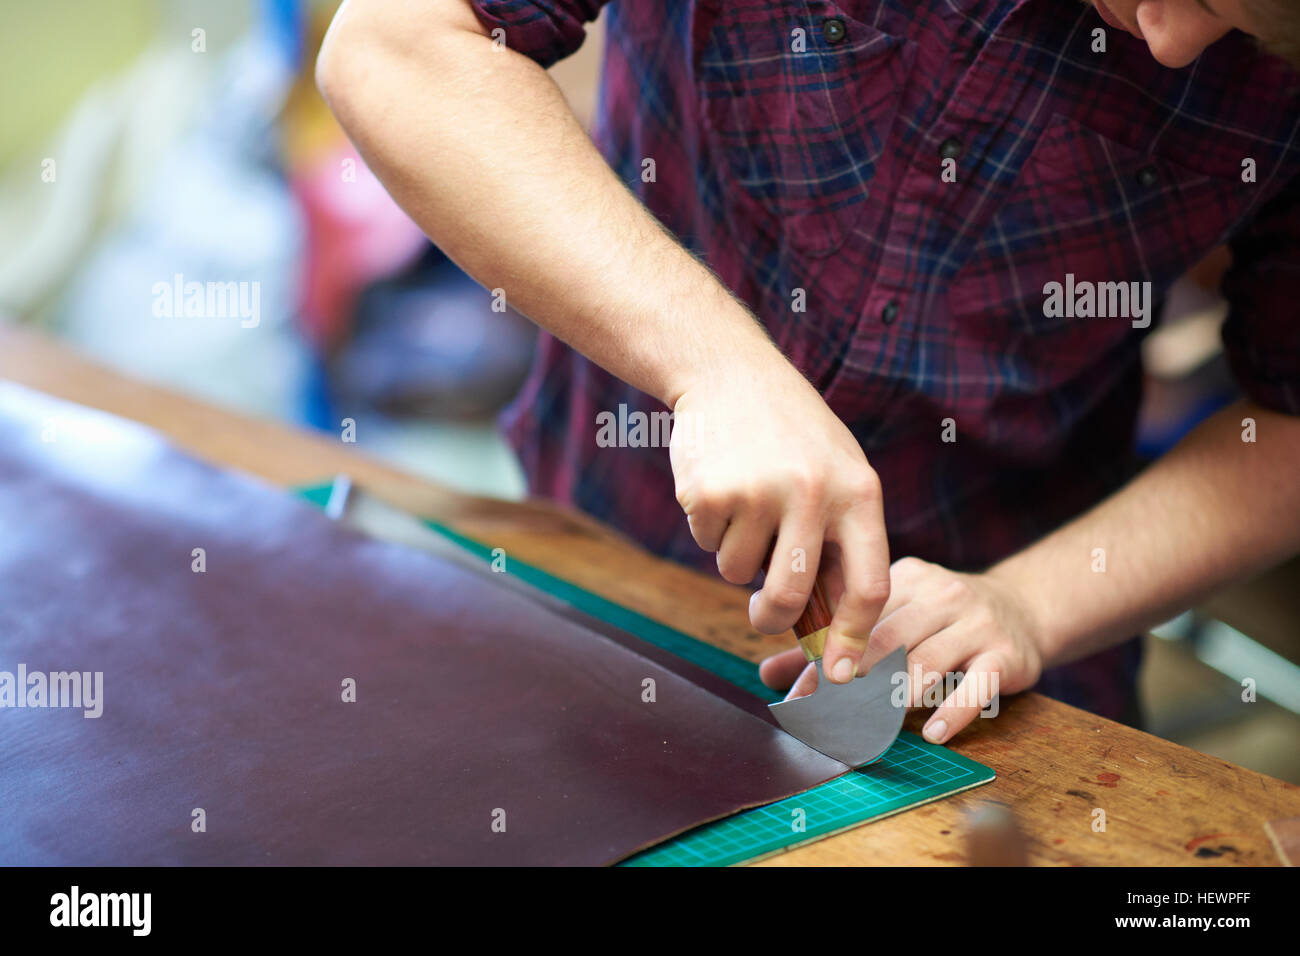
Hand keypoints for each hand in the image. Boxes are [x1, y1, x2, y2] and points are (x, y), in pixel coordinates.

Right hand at [670, 357, 890, 682]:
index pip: (868, 585)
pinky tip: (721, 484)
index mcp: (858, 492)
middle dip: (771, 620)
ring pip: (738, 573)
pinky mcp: (709, 492)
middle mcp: (811, 493)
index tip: (841, 673)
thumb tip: (830, 628)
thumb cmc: (793, 435)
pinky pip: (706, 545)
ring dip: (735, 554)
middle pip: (790, 595)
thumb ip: (840, 540)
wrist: (730, 372)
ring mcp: (758, 492)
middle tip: (761, 619)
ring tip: (745, 501)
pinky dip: (708, 528)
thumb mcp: (837, 473)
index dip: (855, 637)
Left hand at [758, 557, 1045, 742]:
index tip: (799, 694)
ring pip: (929, 661)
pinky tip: (931, 733)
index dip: (825, 656)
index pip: (858, 618)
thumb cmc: (941, 618)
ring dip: (896, 696)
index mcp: (904, 579)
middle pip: (889, 639)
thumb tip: (768, 673)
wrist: (1024, 607)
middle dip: (853, 680)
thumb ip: (833, 643)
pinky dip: (954, 711)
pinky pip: (979, 685)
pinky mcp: (1007, 654)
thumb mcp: (893, 617)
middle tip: (826, 714)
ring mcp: (976, 623)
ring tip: (871, 724)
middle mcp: (940, 595)